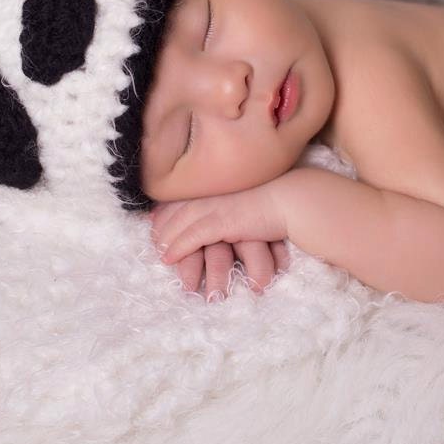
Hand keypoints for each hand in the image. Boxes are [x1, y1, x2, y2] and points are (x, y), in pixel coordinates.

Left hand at [149, 183, 290, 298]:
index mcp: (215, 185)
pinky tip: (168, 258)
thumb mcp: (244, 197)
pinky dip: (178, 247)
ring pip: (179, 224)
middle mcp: (210, 192)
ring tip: (157, 255)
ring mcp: (215, 205)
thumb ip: (227, 203)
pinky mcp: (222, 221)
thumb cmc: (274, 200)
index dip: (165, 212)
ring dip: (165, 241)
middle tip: (151, 243)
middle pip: (174, 210)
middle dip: (160, 227)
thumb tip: (218, 214)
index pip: (181, 198)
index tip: (154, 224)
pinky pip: (192, 237)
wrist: (291, 199)